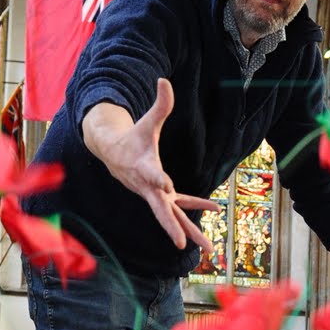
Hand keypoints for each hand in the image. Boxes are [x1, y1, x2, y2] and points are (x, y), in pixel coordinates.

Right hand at [83, 79, 217, 251]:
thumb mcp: (146, 120)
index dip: (159, 180)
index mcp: (144, 169)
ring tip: (208, 251)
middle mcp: (150, 188)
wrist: (114, 153)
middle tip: (182, 244)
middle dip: (173, 227)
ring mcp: (156, 196)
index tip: (165, 185)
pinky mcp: (161, 197)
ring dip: (190, 234)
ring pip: (173, 218)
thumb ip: (160, 103)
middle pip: (162, 211)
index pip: (152, 176)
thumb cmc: (133, 137)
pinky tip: (215, 210)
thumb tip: (164, 79)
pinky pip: (181, 206)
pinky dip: (196, 208)